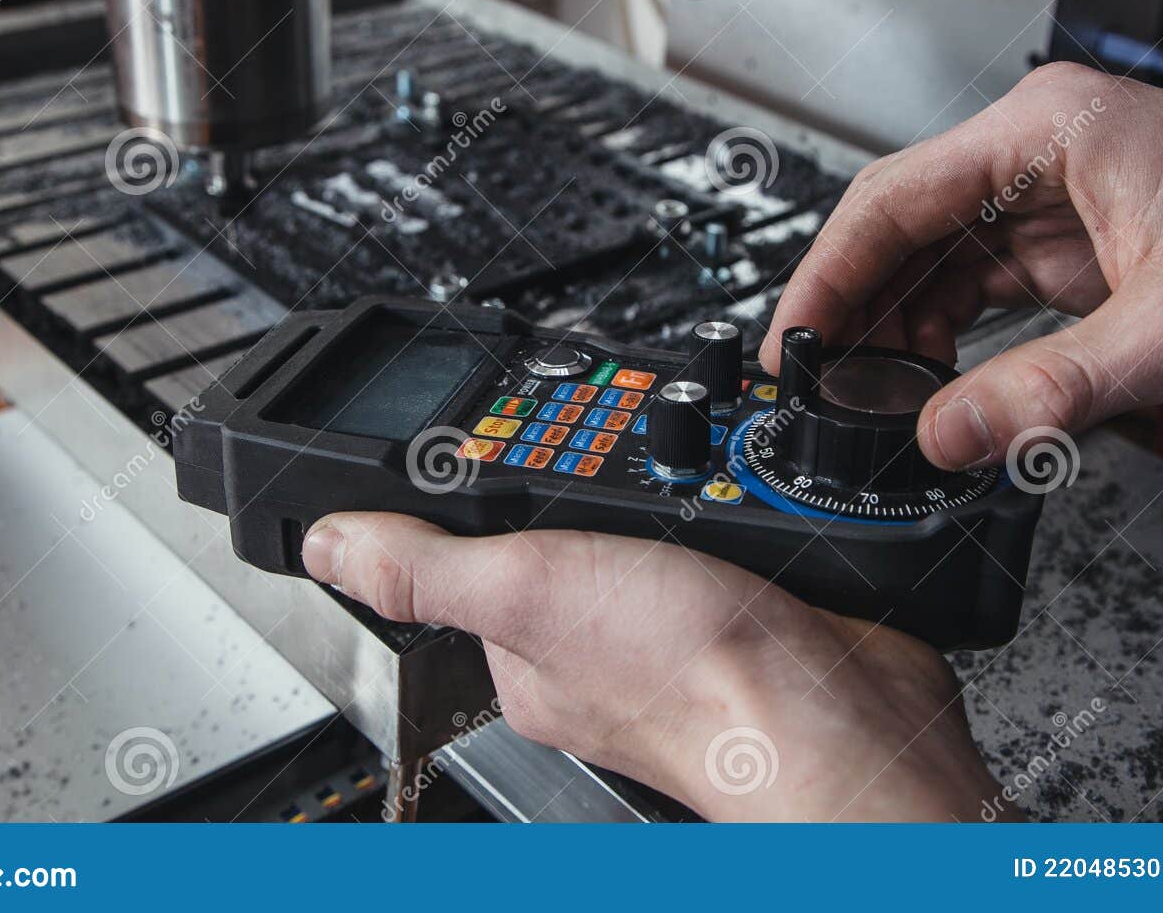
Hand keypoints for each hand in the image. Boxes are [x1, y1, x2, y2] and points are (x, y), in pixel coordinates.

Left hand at [302, 513, 1012, 820]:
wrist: (836, 706)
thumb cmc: (688, 674)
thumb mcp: (529, 590)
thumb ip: (427, 564)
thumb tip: (326, 543)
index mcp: (520, 651)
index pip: (466, 559)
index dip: (471, 500)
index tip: (494, 456)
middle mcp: (587, 645)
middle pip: (556, 531)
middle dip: (576, 483)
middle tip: (600, 465)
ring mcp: (664, 623)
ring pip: (633, 523)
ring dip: (648, 484)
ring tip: (665, 477)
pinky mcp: (734, 600)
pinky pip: (705, 528)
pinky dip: (710, 498)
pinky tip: (720, 492)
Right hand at [765, 63, 1162, 469]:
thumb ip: (1053, 392)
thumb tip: (949, 436)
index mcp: (1044, 135)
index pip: (891, 200)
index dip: (827, 277)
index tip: (789, 343)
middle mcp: (1037, 156)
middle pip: (901, 231)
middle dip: (855, 311)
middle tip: (815, 386)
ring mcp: (1054, 200)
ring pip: (936, 264)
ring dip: (900, 332)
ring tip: (868, 400)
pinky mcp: (1076, 245)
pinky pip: (983, 291)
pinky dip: (951, 340)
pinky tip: (936, 385)